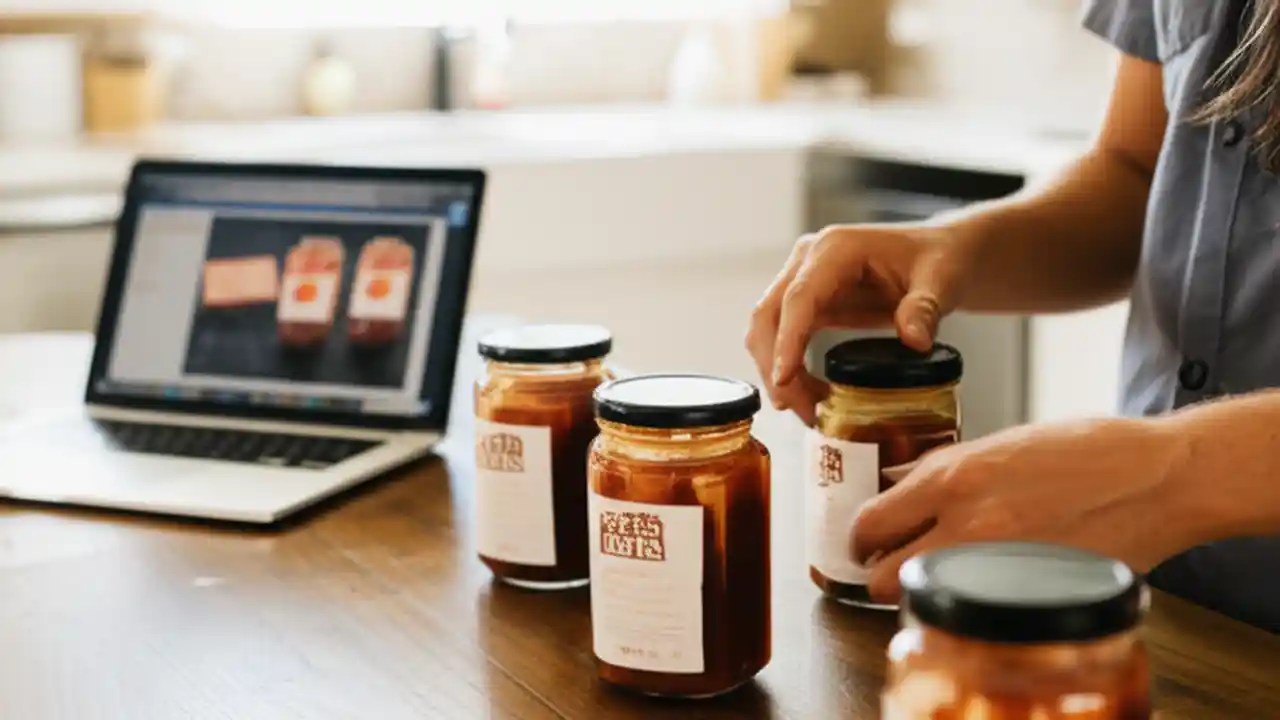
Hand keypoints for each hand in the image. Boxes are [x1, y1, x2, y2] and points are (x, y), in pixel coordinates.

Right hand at [745, 224, 967, 424]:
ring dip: (777, 369)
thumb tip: (914, 340)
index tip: (783, 378)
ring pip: (769, 328)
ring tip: (806, 410)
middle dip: (774, 363)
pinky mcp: (810, 302)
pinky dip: (789, 367)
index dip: (787, 339)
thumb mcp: (940, 279)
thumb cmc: (940, 258)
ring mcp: (805, 280)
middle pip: (769, 313)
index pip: (799, 296)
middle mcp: (810, 260)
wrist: (943, 254)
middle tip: (797, 408)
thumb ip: (925, 307)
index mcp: (836, 248)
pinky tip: (807, 395)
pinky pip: (785, 336)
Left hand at [852, 418, 1199, 603]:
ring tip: (934, 577)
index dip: (862, 536)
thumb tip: (895, 486)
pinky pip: (971, 611)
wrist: (1155, 478)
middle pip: (879, 575)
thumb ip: (940, 469)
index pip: (869, 522)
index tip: (867, 540)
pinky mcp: (1027, 593)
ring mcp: (996, 563)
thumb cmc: (1084, 452)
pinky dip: (965, 605)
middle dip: (878, 573)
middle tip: (892, 564)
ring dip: (916, 593)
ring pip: (918, 601)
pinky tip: (979, 586)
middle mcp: (965, 522)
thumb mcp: (999, 444)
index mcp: (952, 476)